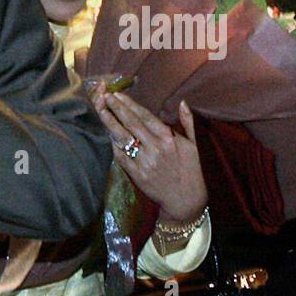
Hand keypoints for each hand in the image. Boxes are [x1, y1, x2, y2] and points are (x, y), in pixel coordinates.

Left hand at [93, 91, 205, 222]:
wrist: (185, 200)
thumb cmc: (191, 170)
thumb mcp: (194, 144)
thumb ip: (188, 122)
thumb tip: (182, 102)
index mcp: (169, 138)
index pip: (145, 116)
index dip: (130, 104)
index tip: (118, 95)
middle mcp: (155, 147)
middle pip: (131, 123)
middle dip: (117, 108)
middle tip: (105, 96)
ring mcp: (145, 161)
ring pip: (123, 138)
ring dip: (110, 123)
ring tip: (101, 110)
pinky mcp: (137, 174)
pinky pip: (121, 156)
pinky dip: (114, 145)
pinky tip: (108, 134)